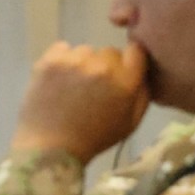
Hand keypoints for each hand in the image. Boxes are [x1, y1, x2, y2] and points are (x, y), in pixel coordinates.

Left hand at [9, 42, 150, 163]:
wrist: (51, 146)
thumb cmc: (95, 137)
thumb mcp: (131, 122)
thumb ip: (143, 93)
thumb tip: (144, 69)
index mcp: (125, 82)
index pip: (136, 50)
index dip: (129, 61)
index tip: (121, 73)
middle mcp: (101, 66)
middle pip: (110, 52)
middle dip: (106, 66)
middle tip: (94, 88)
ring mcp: (74, 61)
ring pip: (85, 51)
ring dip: (83, 63)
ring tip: (74, 86)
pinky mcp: (50, 60)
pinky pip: (63, 48)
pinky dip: (62, 60)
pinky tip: (59, 80)